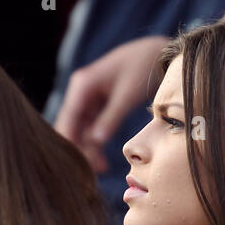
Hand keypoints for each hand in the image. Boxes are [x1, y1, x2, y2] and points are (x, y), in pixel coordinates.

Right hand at [53, 34, 170, 172]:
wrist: (156, 52)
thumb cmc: (142, 67)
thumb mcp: (127, 94)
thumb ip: (111, 118)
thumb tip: (96, 142)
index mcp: (82, 85)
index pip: (68, 118)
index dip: (69, 142)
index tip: (74, 163)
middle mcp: (80, 93)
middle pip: (69, 127)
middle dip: (77, 149)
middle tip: (89, 171)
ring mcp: (87, 100)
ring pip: (79, 131)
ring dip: (87, 150)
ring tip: (101, 169)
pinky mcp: (96, 106)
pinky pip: (90, 129)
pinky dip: (95, 144)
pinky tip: (102, 161)